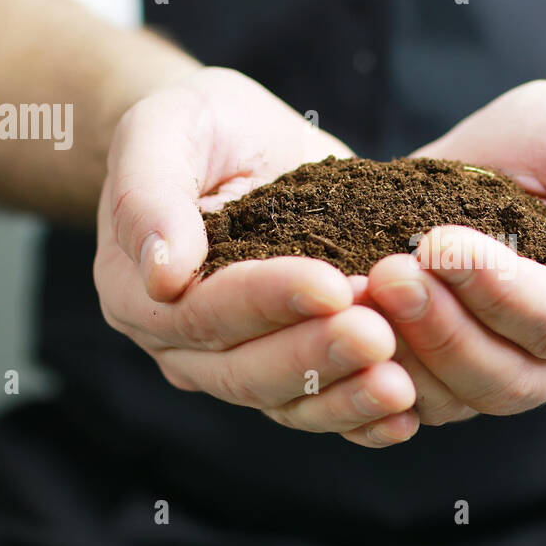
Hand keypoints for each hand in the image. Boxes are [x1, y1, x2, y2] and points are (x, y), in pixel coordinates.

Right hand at [94, 67, 419, 447]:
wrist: (239, 140)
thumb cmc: (195, 126)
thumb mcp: (161, 130)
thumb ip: (149, 194)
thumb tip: (165, 274)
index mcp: (140, 290)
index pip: (204, 309)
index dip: (268, 300)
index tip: (331, 284)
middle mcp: (183, 343)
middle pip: (247, 370)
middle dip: (317, 355)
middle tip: (379, 337)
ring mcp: (238, 363)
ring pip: (287, 401)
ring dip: (346, 396)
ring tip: (401, 385)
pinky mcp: (292, 368)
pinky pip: (321, 409)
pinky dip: (362, 419)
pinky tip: (406, 416)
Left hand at [366, 80, 545, 424]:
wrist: (524, 158)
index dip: (499, 290)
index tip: (438, 244)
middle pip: (507, 375)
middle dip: (442, 327)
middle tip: (387, 273)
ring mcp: (513, 377)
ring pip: (459, 399)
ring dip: (405, 353)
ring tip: (360, 294)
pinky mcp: (456, 381)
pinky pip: (418, 400)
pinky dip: (380, 371)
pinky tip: (345, 325)